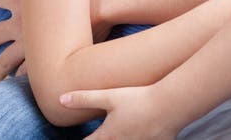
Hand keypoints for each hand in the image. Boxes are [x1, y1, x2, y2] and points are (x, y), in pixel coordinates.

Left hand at [60, 85, 175, 139]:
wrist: (169, 106)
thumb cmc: (139, 99)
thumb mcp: (109, 96)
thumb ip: (84, 99)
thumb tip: (61, 100)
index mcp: (106, 137)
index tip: (82, 139)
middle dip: (100, 139)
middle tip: (104, 132)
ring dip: (117, 138)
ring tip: (120, 130)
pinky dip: (134, 139)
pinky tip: (137, 132)